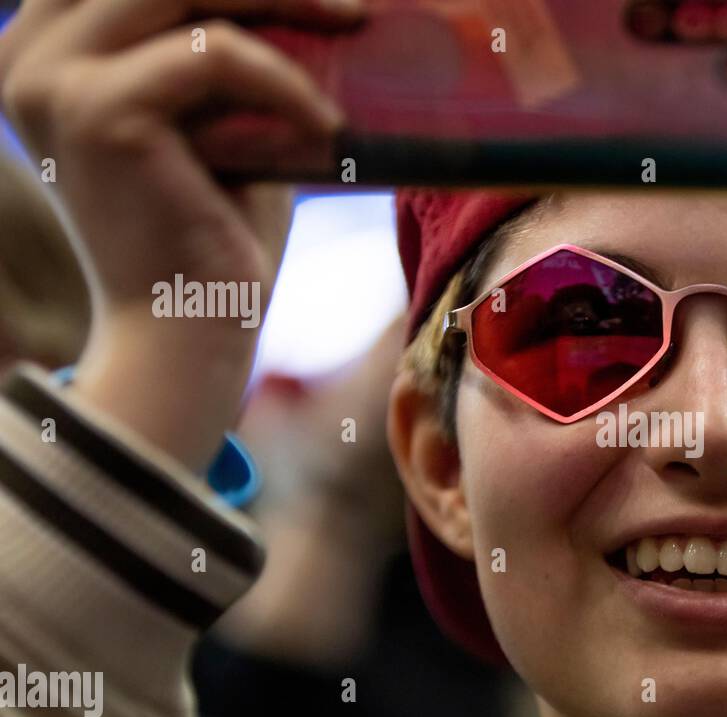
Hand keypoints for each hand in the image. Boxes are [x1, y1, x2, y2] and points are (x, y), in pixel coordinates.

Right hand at [0, 0, 364, 469]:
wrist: (189, 332)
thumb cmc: (213, 235)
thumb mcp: (218, 121)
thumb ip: (226, 52)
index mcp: (46, 49)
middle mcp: (31, 54)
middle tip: (351, 4)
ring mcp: (53, 79)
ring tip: (353, 28)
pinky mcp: (99, 113)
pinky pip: (214, 53)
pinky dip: (284, 81)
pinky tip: (328, 127)